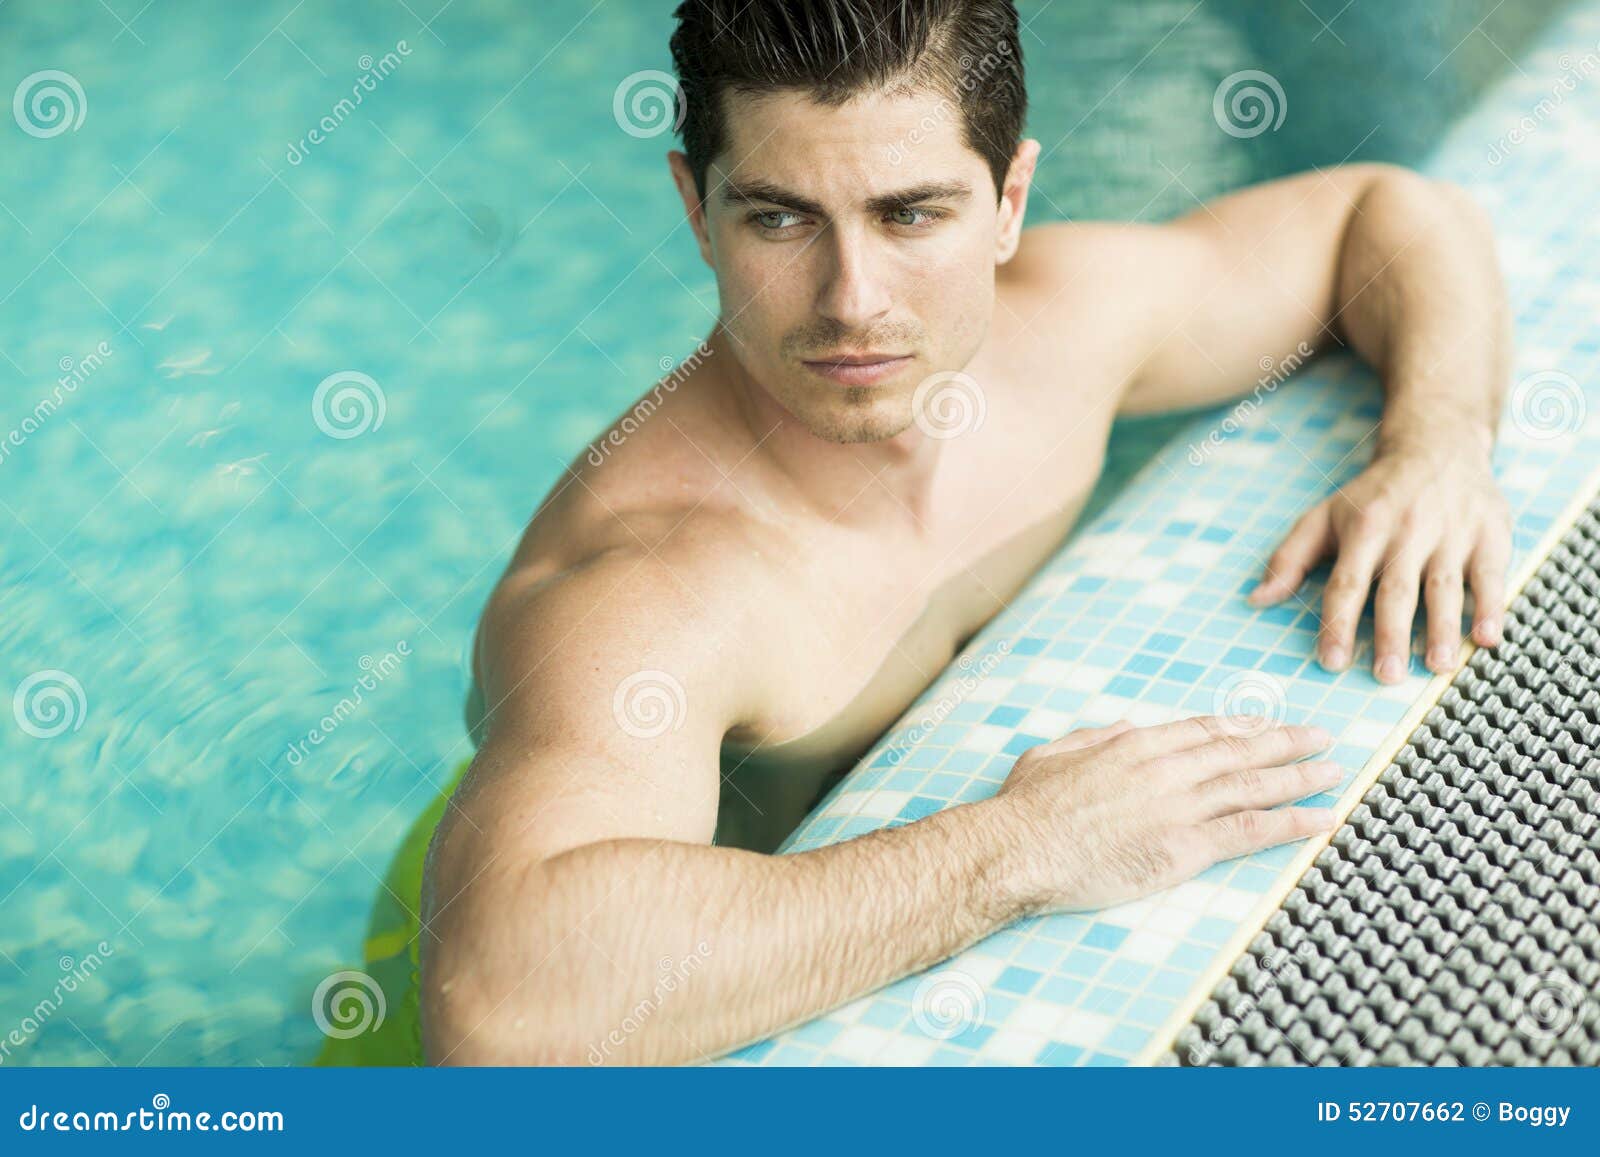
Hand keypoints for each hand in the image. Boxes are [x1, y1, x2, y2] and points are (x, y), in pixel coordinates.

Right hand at [993, 715, 1339, 912]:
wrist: (1020, 848)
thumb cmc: (1026, 806)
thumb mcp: (1052, 752)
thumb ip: (1094, 737)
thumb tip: (1127, 726)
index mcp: (1135, 743)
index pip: (1203, 729)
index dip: (1242, 726)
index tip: (1269, 724)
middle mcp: (1166, 768)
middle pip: (1240, 749)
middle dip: (1286, 742)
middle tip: (1323, 737)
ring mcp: (1178, 806)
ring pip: (1255, 785)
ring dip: (1300, 777)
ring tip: (1334, 772)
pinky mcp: (1184, 847)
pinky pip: (1250, 832)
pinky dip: (1292, 823)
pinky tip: (1322, 819)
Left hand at [1247, 440, 1510, 681]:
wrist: (1438, 446)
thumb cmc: (1373, 496)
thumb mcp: (1324, 517)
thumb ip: (1289, 559)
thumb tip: (1255, 600)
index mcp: (1363, 528)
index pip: (1347, 583)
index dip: (1337, 623)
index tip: (1331, 662)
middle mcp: (1407, 531)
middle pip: (1396, 589)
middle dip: (1391, 634)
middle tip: (1387, 677)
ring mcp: (1451, 532)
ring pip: (1444, 586)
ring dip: (1442, 628)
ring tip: (1438, 667)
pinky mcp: (1490, 533)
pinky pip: (1492, 573)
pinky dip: (1492, 605)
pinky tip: (1487, 637)